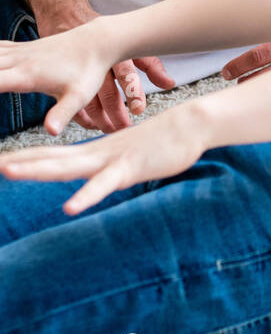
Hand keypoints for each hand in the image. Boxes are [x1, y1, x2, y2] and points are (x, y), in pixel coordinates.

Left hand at [0, 98, 208, 213]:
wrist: (189, 125)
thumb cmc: (161, 141)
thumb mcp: (128, 154)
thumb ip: (110, 163)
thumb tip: (100, 173)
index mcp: (95, 152)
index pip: (52, 155)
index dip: (25, 158)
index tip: (1, 161)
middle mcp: (96, 154)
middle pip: (50, 159)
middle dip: (19, 163)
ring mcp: (111, 160)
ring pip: (67, 168)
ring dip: (36, 170)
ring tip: (8, 172)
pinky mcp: (128, 169)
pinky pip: (103, 186)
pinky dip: (86, 197)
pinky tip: (68, 208)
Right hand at [34, 2, 173, 133]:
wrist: (65, 13)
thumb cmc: (103, 33)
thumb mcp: (130, 43)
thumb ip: (151, 64)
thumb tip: (169, 84)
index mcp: (115, 51)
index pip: (127, 73)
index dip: (134, 93)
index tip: (138, 109)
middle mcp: (97, 60)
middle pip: (107, 92)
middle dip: (117, 114)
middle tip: (124, 127)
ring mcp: (77, 68)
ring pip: (88, 100)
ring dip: (100, 118)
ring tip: (109, 129)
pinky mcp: (62, 75)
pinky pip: (71, 100)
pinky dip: (81, 114)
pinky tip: (90, 123)